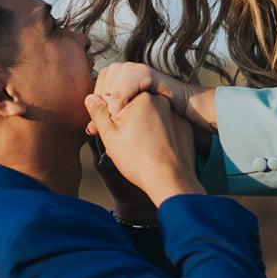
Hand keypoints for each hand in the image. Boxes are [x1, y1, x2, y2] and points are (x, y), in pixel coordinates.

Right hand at [84, 91, 203, 206]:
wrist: (170, 180)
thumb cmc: (137, 158)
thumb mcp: (109, 135)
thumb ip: (99, 113)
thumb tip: (91, 98)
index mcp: (142, 97)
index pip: (118, 101)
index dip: (110, 119)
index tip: (108, 134)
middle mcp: (162, 101)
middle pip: (136, 109)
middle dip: (126, 124)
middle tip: (122, 145)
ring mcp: (176, 115)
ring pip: (152, 119)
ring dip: (143, 130)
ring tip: (138, 152)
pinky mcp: (185, 129)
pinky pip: (167, 128)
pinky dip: (159, 137)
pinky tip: (153, 152)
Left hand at [92, 61, 216, 132]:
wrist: (182, 107)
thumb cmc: (156, 113)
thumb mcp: (127, 118)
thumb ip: (108, 122)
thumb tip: (88, 129)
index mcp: (112, 77)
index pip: (92, 94)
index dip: (96, 112)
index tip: (102, 128)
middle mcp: (119, 69)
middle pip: (98, 91)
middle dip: (103, 111)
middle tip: (111, 126)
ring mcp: (132, 68)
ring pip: (109, 89)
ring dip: (111, 109)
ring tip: (118, 123)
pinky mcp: (144, 72)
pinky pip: (123, 89)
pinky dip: (121, 105)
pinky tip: (126, 116)